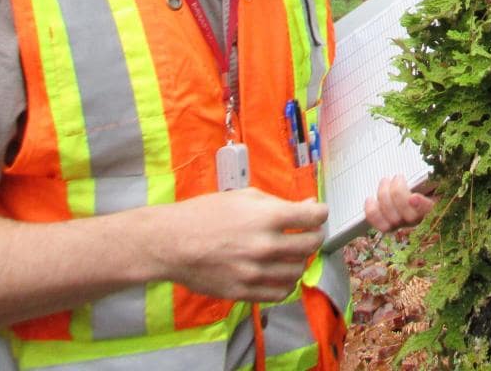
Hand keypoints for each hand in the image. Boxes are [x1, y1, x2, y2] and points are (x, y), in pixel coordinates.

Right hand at [147, 188, 328, 302]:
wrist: (172, 243)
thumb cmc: (205, 214)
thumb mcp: (245, 197)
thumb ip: (279, 203)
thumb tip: (308, 205)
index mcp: (267, 217)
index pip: (314, 217)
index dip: (319, 213)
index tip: (316, 214)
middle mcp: (265, 246)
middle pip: (311, 245)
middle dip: (314, 235)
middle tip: (307, 232)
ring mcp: (255, 272)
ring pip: (298, 270)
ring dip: (299, 260)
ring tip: (289, 252)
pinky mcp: (244, 292)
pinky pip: (280, 293)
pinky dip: (285, 283)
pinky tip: (278, 272)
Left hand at [363, 174, 434, 232]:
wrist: (411, 194)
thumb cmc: (424, 185)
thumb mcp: (433, 179)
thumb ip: (433, 176)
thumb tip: (436, 168)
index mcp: (434, 208)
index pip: (430, 211)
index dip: (421, 206)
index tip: (413, 197)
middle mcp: (418, 221)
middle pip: (409, 216)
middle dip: (398, 193)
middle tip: (397, 177)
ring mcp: (403, 225)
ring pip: (392, 220)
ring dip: (385, 197)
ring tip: (385, 181)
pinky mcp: (389, 226)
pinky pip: (379, 224)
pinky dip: (372, 211)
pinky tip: (370, 199)